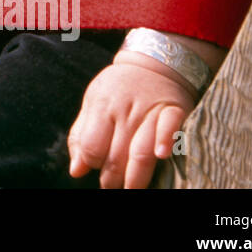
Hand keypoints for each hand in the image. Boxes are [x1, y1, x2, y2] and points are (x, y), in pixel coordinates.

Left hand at [66, 55, 196, 188]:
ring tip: (131, 188)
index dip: (91, 163)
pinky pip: (171, 128)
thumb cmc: (117, 89)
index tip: (95, 171)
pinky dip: (166, 141)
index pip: (92, 146)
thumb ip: (81, 136)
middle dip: (113, 179)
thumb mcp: (93, 103)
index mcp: (101, 107)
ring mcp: (150, 111)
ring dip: (136, 176)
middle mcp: (124, 111)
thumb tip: (76, 171)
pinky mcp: (175, 111)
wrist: (153, 62)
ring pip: (141, 151)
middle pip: (116, 156)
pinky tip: (162, 155)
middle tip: (113, 187)